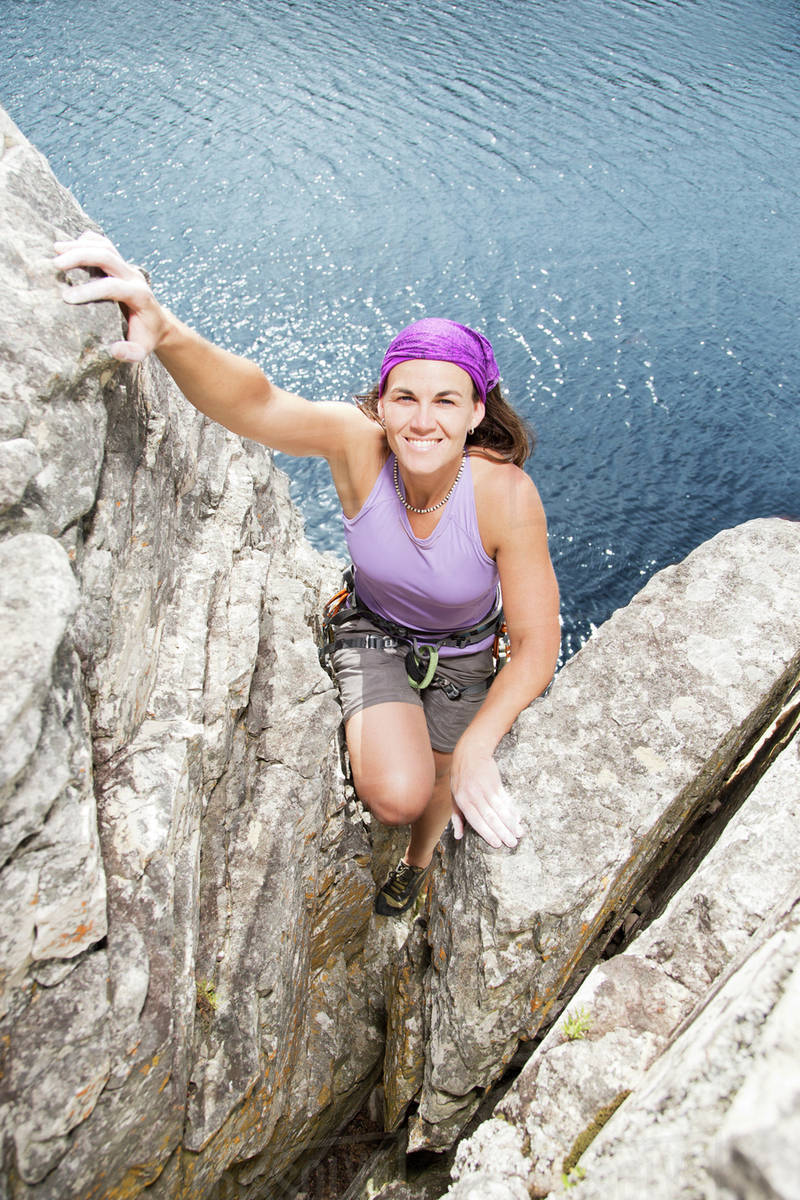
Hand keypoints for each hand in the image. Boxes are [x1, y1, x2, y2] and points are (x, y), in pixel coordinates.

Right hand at [54, 231, 164, 361]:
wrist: (157, 323)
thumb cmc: (146, 337)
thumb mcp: (142, 351)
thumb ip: (131, 353)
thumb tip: (114, 350)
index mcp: (139, 296)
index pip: (112, 287)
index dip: (89, 290)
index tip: (66, 298)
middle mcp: (134, 277)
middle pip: (107, 257)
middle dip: (80, 257)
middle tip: (56, 264)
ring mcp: (128, 267)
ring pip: (105, 246)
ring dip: (79, 245)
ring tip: (56, 249)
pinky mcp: (121, 263)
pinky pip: (105, 244)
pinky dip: (87, 241)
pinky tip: (70, 245)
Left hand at [449, 743, 523, 849]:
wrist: (470, 753)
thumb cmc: (460, 778)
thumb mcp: (454, 797)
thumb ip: (457, 818)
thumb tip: (458, 837)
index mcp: (463, 801)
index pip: (476, 821)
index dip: (487, 833)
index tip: (498, 844)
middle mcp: (474, 796)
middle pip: (490, 817)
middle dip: (503, 832)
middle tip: (513, 843)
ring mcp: (486, 789)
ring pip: (500, 809)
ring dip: (511, 823)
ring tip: (519, 834)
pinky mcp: (496, 783)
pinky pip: (505, 799)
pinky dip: (512, 810)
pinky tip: (518, 819)